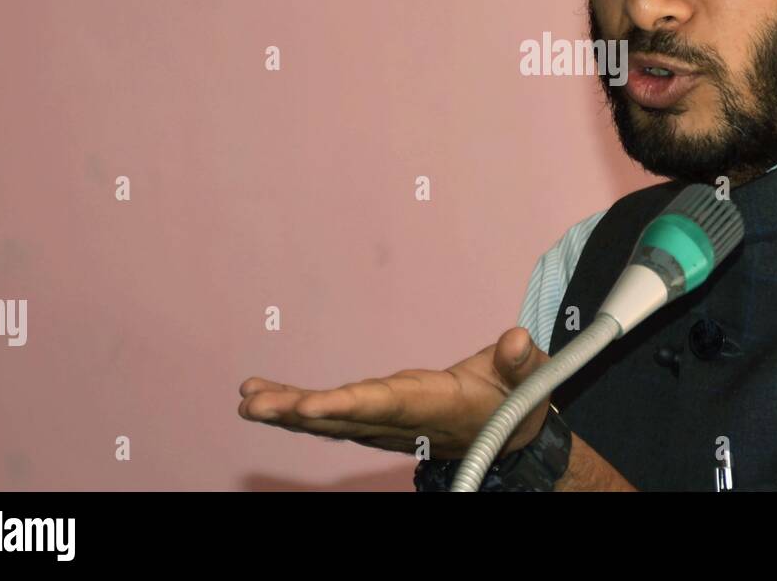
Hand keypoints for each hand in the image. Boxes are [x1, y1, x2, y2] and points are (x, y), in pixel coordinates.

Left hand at [237, 326, 552, 457]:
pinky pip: (330, 416)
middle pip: (345, 418)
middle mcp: (404, 421)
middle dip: (299, 412)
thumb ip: (521, 363)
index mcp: (437, 406)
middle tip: (255, 405)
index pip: (387, 405)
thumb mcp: (528, 379)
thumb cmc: (515, 400)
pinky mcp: (376, 419)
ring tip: (248, 399)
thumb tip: (516, 341)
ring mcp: (386, 424)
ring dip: (286, 411)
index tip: (308, 406)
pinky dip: (294, 406)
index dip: (348, 406)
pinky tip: (260, 395)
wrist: (511, 434)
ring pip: (330, 421)